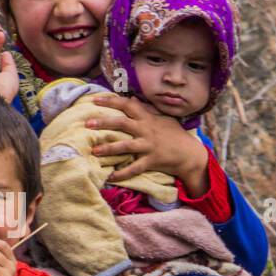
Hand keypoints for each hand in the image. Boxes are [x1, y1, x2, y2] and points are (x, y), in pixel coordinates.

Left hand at [84, 93, 208, 189]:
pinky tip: (110, 177)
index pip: (128, 104)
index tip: (94, 99)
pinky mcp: (151, 161)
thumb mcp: (163, 118)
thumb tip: (131, 98)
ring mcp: (148, 146)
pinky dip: (122, 174)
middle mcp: (146, 130)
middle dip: (104, 123)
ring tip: (94, 151)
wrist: (189, 154)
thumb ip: (146, 109)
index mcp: (148, 118)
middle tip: (86, 123)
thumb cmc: (174, 135)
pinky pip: (134, 168)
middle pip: (122, 123)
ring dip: (108, 148)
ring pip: (125, 146)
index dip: (111, 100)